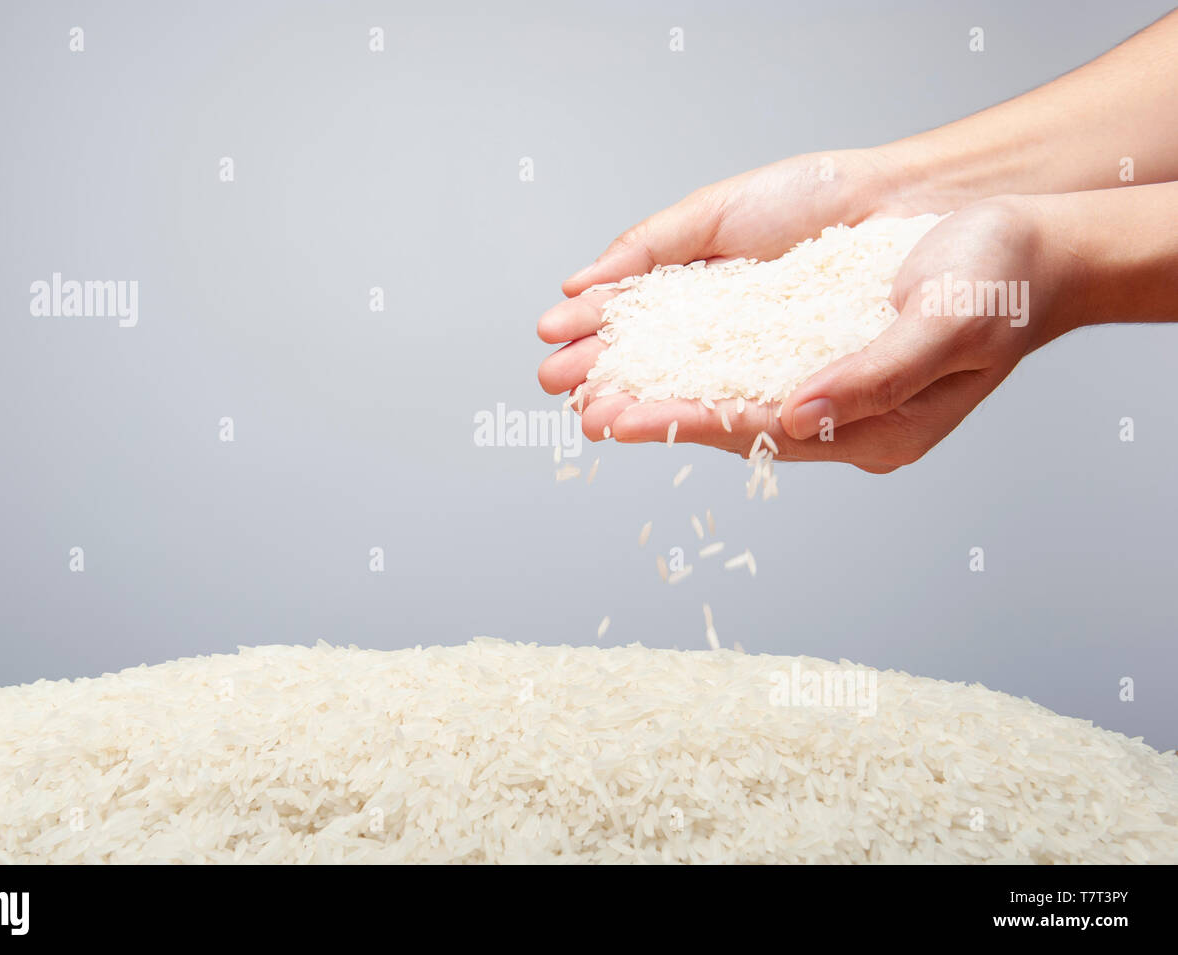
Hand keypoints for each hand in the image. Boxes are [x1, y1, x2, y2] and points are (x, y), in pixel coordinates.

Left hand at [543, 194, 1058, 472]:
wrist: (1032, 244)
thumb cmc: (1003, 281)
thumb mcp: (947, 322)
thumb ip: (874, 375)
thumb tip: (795, 412)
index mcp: (874, 430)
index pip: (756, 431)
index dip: (681, 423)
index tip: (616, 420)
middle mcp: (838, 412)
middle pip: (726, 416)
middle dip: (651, 409)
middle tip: (579, 408)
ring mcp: (824, 378)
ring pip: (723, 383)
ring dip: (658, 377)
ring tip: (588, 377)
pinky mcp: (815, 341)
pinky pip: (740, 348)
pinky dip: (689, 342)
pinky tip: (644, 335)